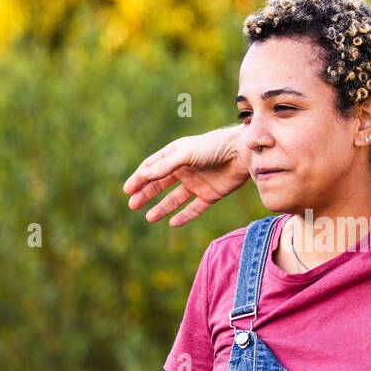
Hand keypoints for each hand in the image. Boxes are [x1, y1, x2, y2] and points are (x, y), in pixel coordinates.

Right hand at [123, 125, 250, 225]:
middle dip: (146, 194)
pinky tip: (172, 223)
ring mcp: (197, 183)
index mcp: (176, 154)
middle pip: (160, 184)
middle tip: (133, 205)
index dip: (140, 178)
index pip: (152, 167)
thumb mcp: (186, 154)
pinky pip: (194, 209)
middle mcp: (185, 169)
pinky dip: (184, 216)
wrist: (243, 154)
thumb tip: (144, 176)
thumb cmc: (213, 147)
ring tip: (149, 217)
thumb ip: (166, 166)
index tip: (127, 190)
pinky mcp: (210, 195)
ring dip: (161, 208)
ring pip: (175, 199)